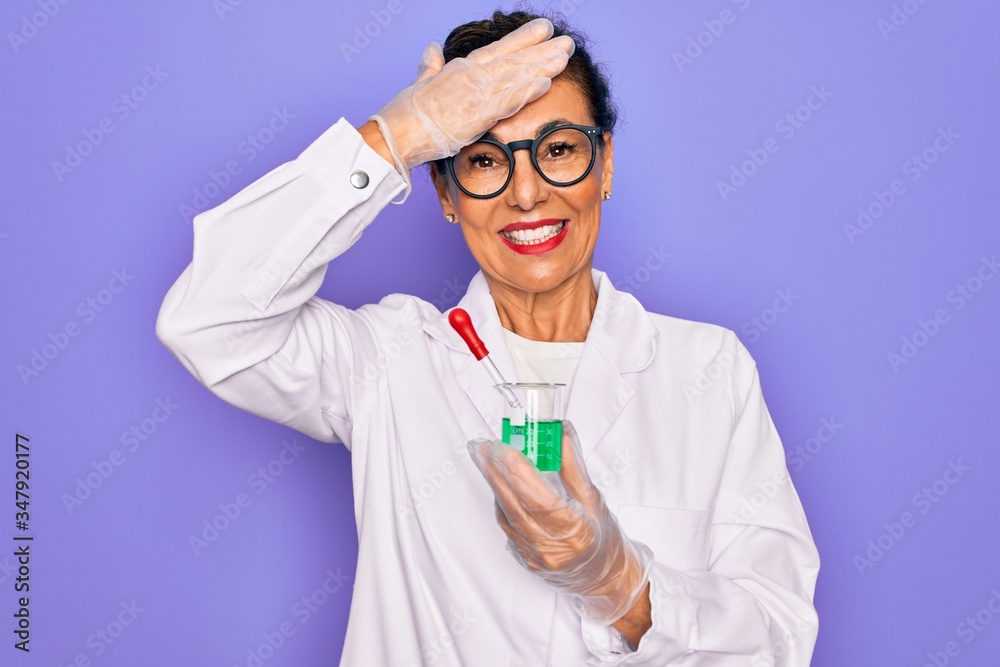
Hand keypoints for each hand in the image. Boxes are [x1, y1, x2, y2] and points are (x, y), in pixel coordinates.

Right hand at [370, 18, 574, 171]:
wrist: (395, 135)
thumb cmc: (404, 115)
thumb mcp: (419, 85)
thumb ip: (430, 67)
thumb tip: (433, 48)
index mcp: (459, 70)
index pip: (497, 51)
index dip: (521, 40)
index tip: (543, 29)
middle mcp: (470, 78)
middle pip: (513, 61)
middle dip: (541, 50)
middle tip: (566, 41)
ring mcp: (474, 95)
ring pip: (515, 77)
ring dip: (541, 66)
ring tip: (564, 56)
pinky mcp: (476, 116)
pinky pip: (506, 102)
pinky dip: (526, 91)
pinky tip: (545, 83)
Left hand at [467, 421, 653, 625]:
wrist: (603, 578)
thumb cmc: (603, 539)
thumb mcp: (594, 499)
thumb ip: (573, 466)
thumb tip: (560, 432)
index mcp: (576, 532)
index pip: (540, 500)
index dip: (519, 473)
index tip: (504, 448)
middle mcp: (553, 548)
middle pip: (516, 506)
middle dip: (496, 473)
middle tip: (483, 447)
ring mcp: (536, 557)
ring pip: (507, 516)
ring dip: (494, 485)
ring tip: (485, 458)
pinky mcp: (525, 559)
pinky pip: (508, 527)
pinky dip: (501, 502)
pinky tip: (498, 484)